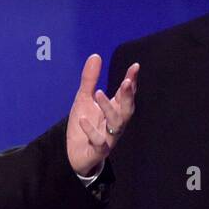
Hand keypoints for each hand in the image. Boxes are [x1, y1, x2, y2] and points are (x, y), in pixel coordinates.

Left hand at [67, 54, 138, 175]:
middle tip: (126, 82)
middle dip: (127, 96)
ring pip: (115, 124)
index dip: (131, 81)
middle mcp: (116, 123)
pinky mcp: (98, 150)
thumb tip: (96, 56)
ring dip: (109, 108)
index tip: (135, 67)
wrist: (73, 153)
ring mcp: (109, 137)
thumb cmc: (84, 124)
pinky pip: (98, 142)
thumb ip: (90, 80)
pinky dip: (91, 131)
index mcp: (115, 110)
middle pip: (127, 109)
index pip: (126, 94)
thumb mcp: (84, 99)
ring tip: (99, 93)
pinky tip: (82, 120)